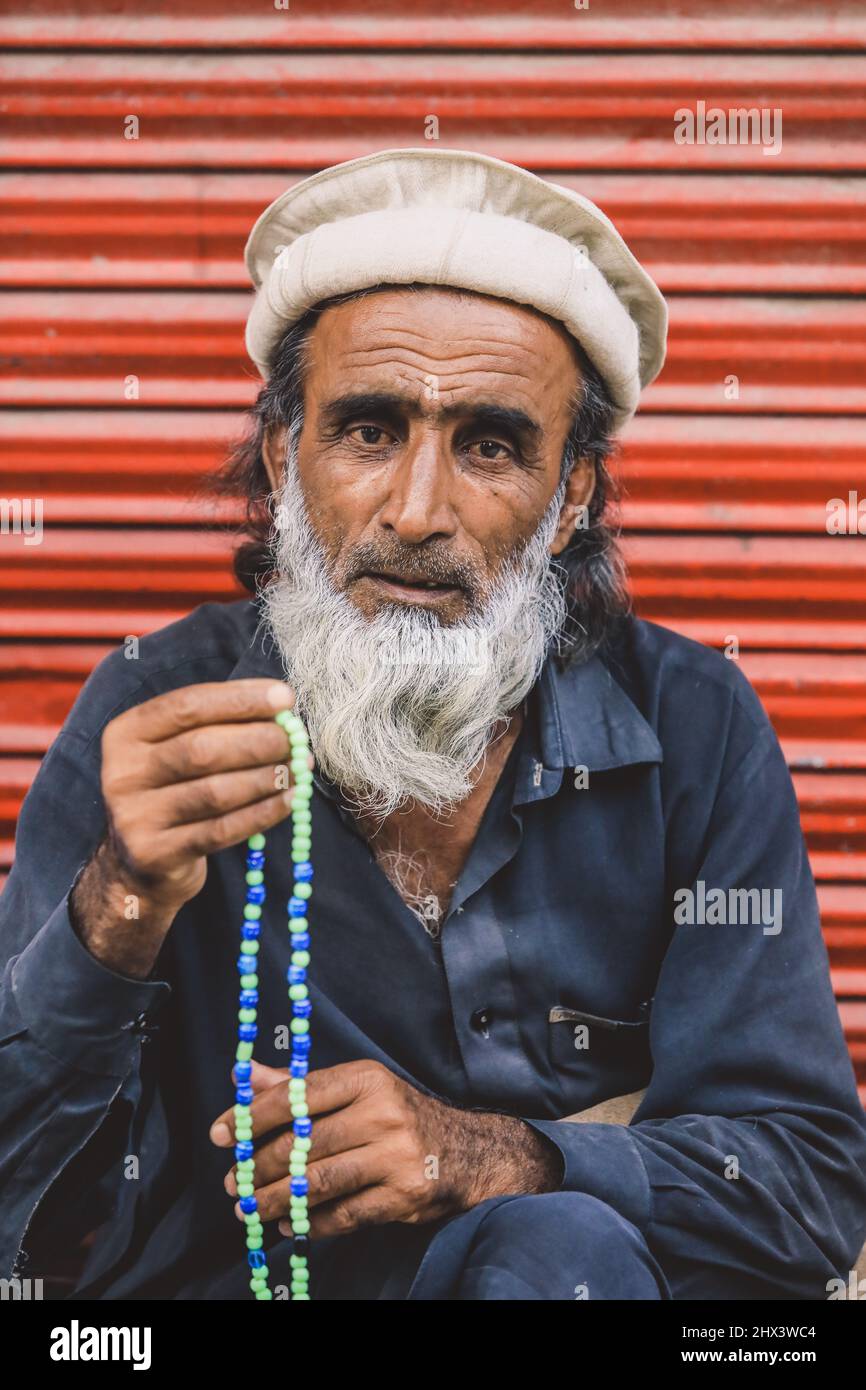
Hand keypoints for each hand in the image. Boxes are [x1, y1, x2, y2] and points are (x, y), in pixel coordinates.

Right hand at [71, 678, 309, 977]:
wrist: (137, 863)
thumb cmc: (172, 790)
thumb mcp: (176, 749)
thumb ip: (218, 725)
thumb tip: (283, 709)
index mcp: (126, 732)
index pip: (187, 705)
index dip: (240, 699)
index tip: (285, 697)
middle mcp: (122, 772)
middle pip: (201, 748)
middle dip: (258, 740)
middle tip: (295, 739)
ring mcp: (135, 816)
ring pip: (215, 792)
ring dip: (265, 778)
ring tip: (297, 768)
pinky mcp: (156, 854)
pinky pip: (222, 830)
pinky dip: (263, 813)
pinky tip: (290, 800)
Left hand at [210, 1058, 562, 1238]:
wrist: (468, 1152)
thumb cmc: (398, 1116)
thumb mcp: (356, 1090)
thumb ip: (300, 1086)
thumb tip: (245, 1074)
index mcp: (366, 1079)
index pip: (298, 1096)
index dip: (253, 1116)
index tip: (221, 1134)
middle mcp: (382, 1113)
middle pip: (303, 1144)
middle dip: (257, 1167)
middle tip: (231, 1183)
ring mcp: (395, 1156)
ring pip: (319, 1183)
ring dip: (275, 1200)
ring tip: (249, 1208)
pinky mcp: (404, 1196)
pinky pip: (344, 1215)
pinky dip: (310, 1223)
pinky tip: (289, 1224)